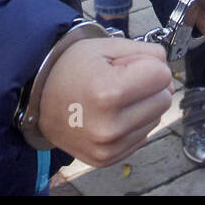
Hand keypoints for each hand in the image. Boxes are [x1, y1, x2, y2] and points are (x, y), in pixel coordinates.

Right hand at [37, 37, 173, 165]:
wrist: (37, 99)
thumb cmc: (70, 68)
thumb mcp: (104, 46)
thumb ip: (144, 52)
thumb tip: (167, 68)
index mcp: (108, 93)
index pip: (162, 75)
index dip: (147, 64)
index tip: (126, 64)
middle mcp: (110, 127)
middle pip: (164, 99)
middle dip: (149, 85)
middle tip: (121, 80)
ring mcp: (108, 147)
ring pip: (156, 118)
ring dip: (142, 105)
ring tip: (113, 97)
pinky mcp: (107, 158)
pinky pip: (143, 136)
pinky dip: (133, 123)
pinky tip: (111, 114)